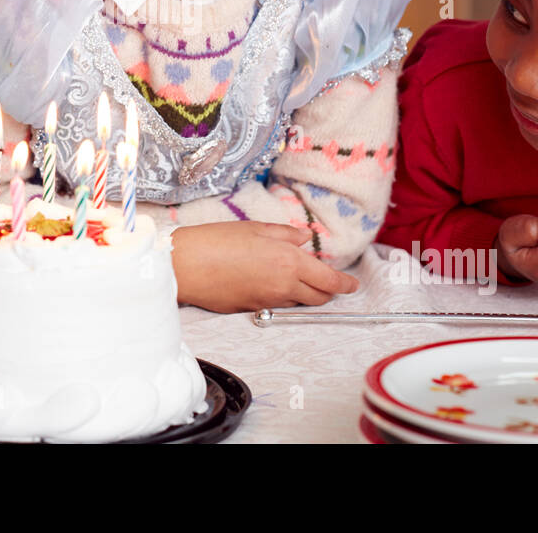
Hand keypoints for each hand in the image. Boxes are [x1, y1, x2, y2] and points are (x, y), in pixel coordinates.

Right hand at [171, 221, 358, 312]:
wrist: (186, 265)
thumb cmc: (217, 240)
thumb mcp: (256, 228)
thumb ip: (286, 234)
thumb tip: (305, 239)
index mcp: (289, 261)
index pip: (329, 281)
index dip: (344, 284)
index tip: (352, 284)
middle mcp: (283, 285)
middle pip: (319, 298)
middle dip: (328, 291)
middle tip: (327, 280)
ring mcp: (268, 301)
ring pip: (299, 303)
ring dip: (304, 293)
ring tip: (296, 277)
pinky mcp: (252, 310)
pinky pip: (276, 305)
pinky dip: (282, 296)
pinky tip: (269, 281)